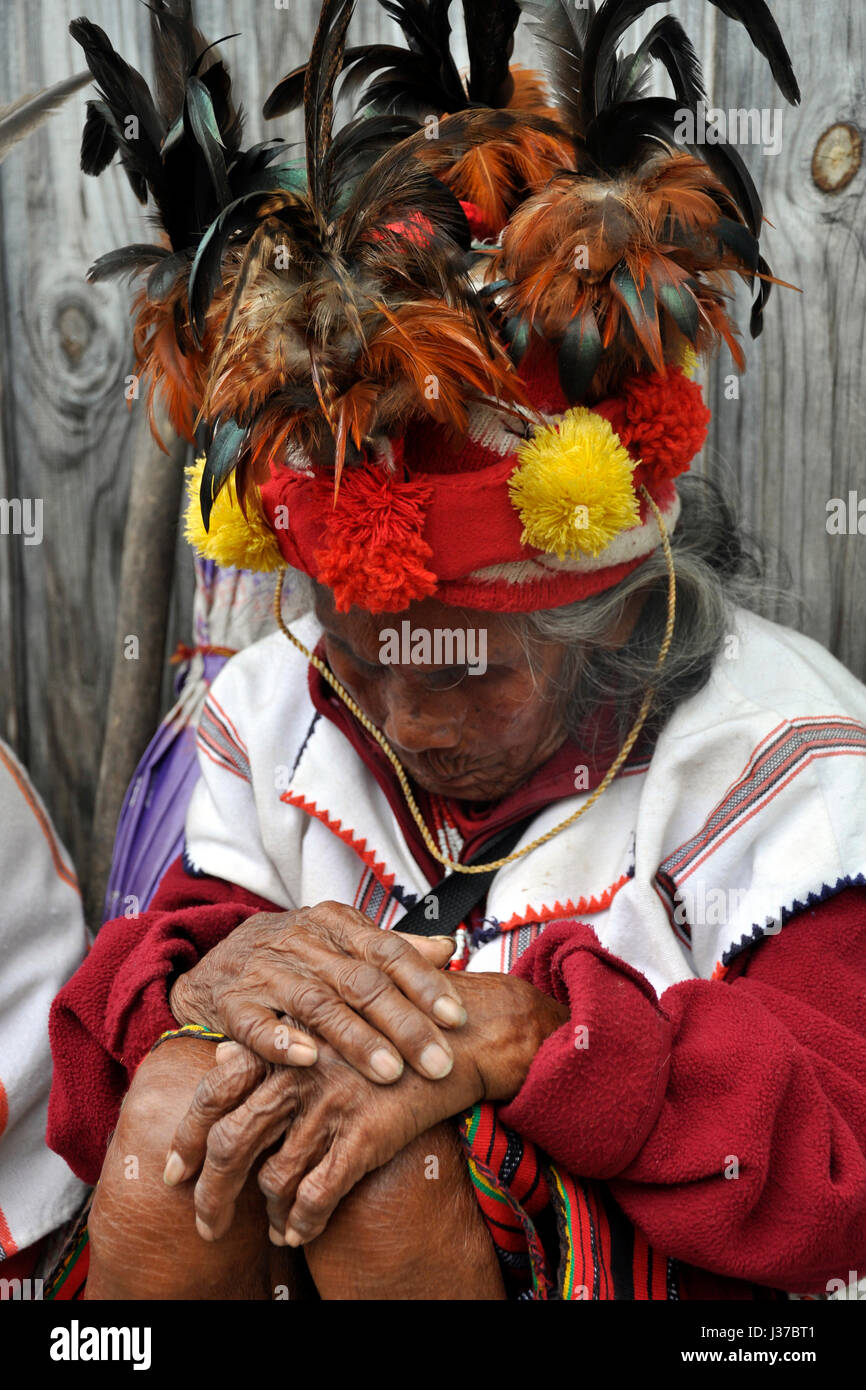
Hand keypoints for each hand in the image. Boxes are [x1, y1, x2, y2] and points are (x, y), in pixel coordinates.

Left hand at [164, 971, 567, 1243]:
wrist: (456, 1034)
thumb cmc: (388, 1025)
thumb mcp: (326, 1021)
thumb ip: (272, 1040)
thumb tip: (222, 1054)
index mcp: (282, 1044)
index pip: (212, 1093)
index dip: (187, 1138)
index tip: (174, 1172)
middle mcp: (296, 1074)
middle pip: (231, 1142)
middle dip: (211, 1193)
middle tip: (206, 1225)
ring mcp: (328, 1105)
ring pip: (272, 1177)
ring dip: (264, 1214)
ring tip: (268, 1230)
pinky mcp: (363, 1135)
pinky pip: (317, 1194)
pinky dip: (302, 1222)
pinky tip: (301, 1232)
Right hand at [169, 901, 466, 1082]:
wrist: (213, 963)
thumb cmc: (292, 957)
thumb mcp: (339, 941)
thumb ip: (391, 948)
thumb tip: (448, 949)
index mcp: (335, 925)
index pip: (388, 951)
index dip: (425, 983)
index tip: (457, 1018)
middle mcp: (303, 944)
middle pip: (361, 981)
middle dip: (405, 1024)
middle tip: (439, 1063)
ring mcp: (265, 973)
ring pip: (317, 1003)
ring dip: (356, 1039)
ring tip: (391, 1073)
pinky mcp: (232, 1003)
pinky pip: (256, 1023)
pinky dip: (282, 1041)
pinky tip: (310, 1060)